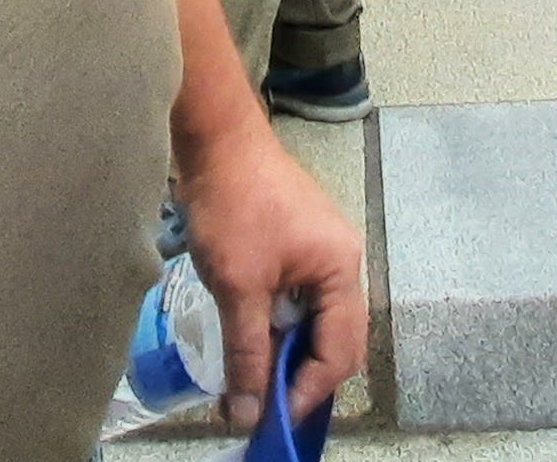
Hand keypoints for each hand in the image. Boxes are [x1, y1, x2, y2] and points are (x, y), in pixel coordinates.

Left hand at [180, 112, 367, 431]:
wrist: (214, 138)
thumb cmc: (233, 206)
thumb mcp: (238, 287)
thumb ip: (247, 353)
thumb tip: (249, 413)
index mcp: (342, 269)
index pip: (340, 351)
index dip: (307, 391)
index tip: (271, 419)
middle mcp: (341, 262)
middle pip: (334, 340)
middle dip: (300, 377)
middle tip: (260, 406)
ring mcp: (319, 251)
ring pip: (312, 321)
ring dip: (283, 352)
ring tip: (248, 380)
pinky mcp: (295, 244)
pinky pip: (296, 300)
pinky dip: (274, 326)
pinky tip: (248, 340)